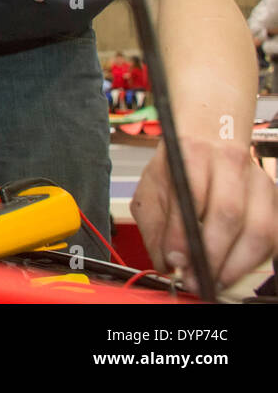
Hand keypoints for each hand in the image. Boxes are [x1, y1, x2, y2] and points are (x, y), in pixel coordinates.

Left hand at [131, 135, 276, 291]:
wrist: (208, 139)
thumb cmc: (179, 166)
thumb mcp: (152, 187)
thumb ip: (155, 225)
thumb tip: (167, 262)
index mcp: (192, 153)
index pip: (190, 195)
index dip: (182, 233)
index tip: (175, 260)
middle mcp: (230, 163)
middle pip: (228, 213)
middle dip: (210, 254)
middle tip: (194, 278)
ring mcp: (257, 181)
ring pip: (258, 229)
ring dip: (235, 264)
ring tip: (214, 279)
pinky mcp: (273, 198)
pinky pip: (272, 237)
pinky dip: (253, 259)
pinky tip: (233, 268)